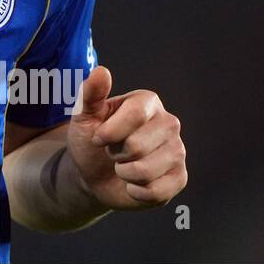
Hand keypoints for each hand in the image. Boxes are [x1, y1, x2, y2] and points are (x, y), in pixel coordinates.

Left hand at [66, 66, 187, 211]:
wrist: (95, 175)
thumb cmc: (91, 141)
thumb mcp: (83, 117)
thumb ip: (90, 94)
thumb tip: (101, 71)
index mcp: (147, 102)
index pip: (135, 114)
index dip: (109, 132)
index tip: (97, 138)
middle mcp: (169, 123)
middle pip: (138, 145)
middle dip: (115, 154)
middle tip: (113, 152)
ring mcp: (177, 151)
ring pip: (145, 170)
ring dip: (124, 173)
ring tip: (123, 166)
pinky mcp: (180, 178)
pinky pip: (155, 191)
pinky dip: (135, 192)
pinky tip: (133, 184)